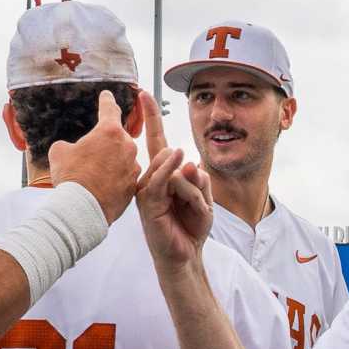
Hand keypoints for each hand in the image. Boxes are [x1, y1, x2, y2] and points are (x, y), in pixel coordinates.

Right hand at [47, 90, 142, 221]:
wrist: (83, 208)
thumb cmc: (72, 177)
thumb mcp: (59, 152)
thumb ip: (67, 145)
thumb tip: (68, 149)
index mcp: (109, 131)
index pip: (110, 108)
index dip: (107, 100)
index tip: (108, 95)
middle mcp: (126, 145)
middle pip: (117, 136)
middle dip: (106, 141)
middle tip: (91, 151)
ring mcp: (132, 165)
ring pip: (122, 156)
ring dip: (111, 161)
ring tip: (94, 173)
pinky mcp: (133, 184)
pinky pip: (124, 175)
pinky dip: (115, 177)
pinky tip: (101, 185)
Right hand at [133, 93, 212, 271]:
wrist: (184, 255)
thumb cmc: (191, 226)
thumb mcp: (204, 198)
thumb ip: (198, 179)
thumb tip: (186, 162)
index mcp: (161, 174)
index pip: (156, 139)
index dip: (150, 116)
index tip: (143, 93)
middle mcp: (150, 178)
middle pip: (171, 153)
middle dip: (194, 176)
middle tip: (200, 204)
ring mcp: (146, 190)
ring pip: (171, 167)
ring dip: (193, 188)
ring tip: (198, 209)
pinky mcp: (146, 203)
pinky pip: (164, 182)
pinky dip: (183, 186)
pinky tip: (188, 186)